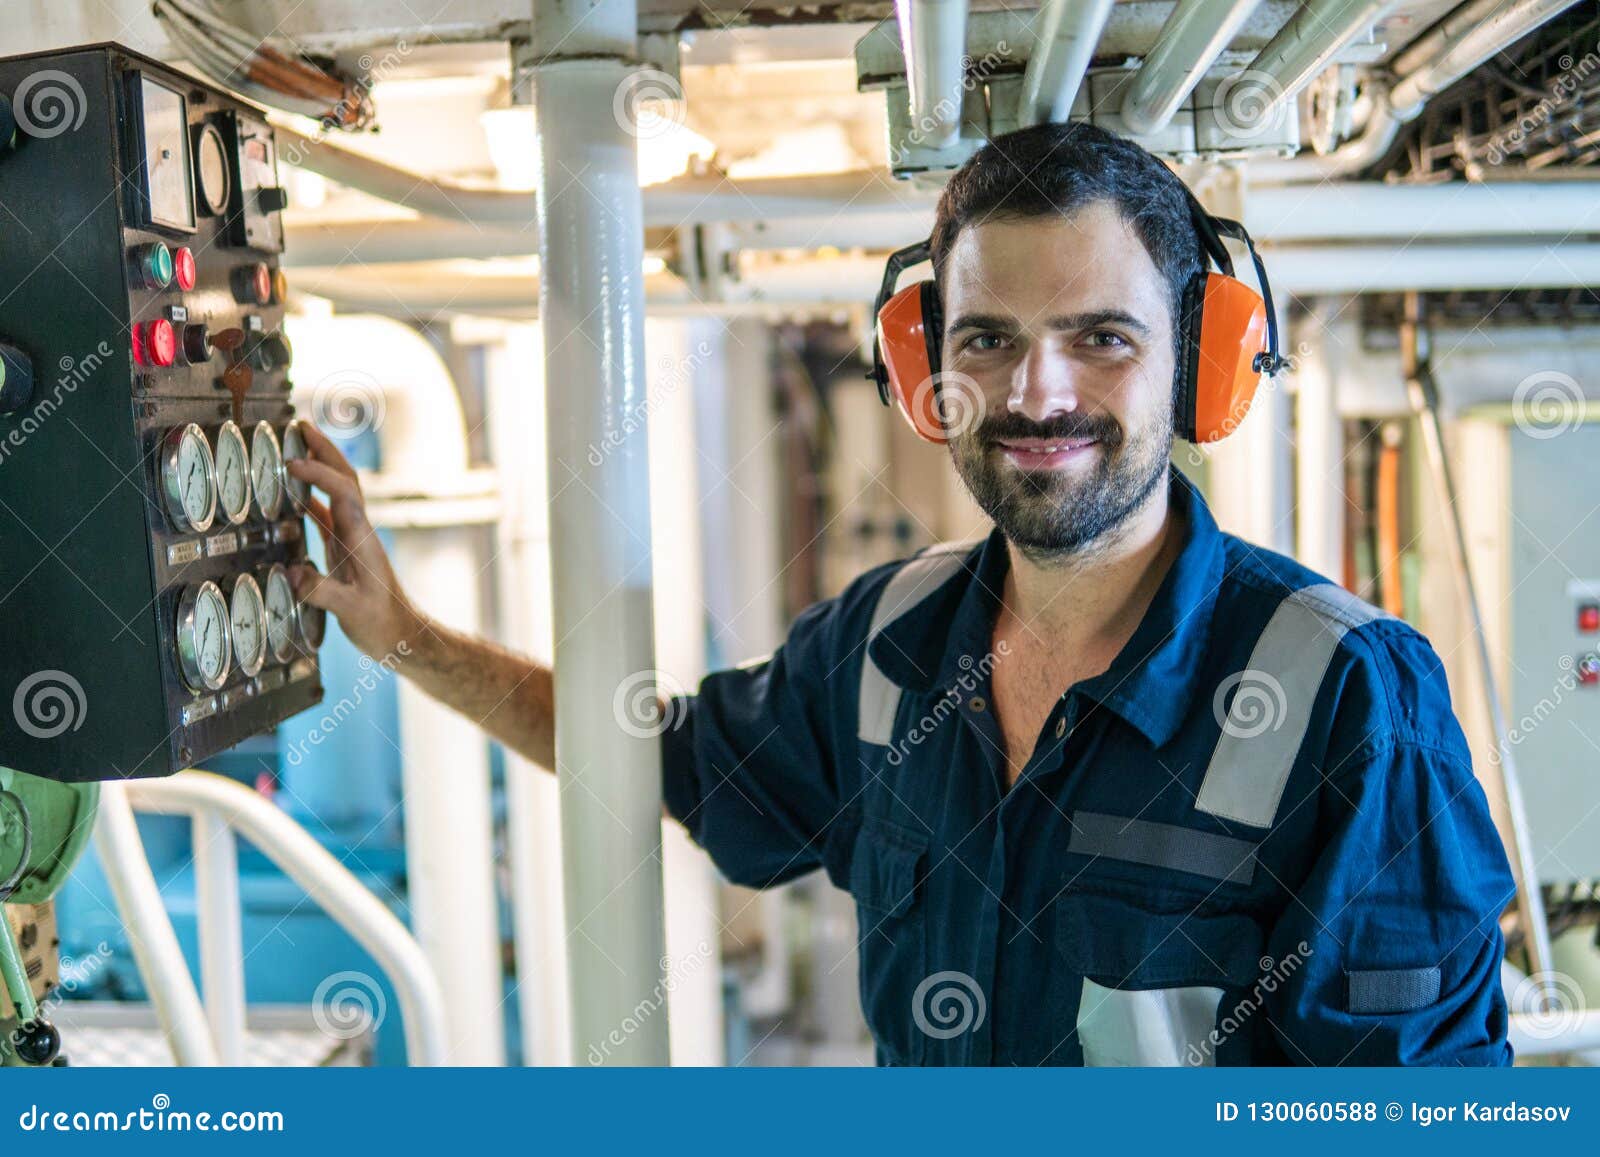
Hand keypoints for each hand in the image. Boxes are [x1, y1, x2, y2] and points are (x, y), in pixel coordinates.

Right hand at [285, 422, 423, 659]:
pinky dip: (310, 499)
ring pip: (337, 492)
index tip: (292, 464)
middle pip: (345, 479)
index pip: (343, 491)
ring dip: (319, 468)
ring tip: (296, 447)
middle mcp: (359, 532)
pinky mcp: (346, 551)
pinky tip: (293, 495)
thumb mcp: (352, 610)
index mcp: (362, 538)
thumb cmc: (384, 624)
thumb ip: (322, 591)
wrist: (402, 636)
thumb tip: (292, 572)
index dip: (319, 474)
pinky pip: (327, 516)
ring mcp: (353, 539)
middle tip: (301, 426)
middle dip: (325, 450)